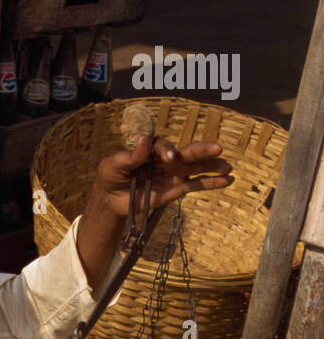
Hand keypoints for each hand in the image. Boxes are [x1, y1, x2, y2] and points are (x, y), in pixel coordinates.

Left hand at [95, 136, 233, 220]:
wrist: (111, 198)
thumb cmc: (111, 176)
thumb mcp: (114, 164)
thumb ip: (130, 156)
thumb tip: (144, 139)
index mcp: (152, 148)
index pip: (163, 146)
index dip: (167, 150)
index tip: (170, 157)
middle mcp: (167, 158)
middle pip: (188, 152)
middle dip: (203, 150)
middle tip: (217, 148)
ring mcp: (173, 173)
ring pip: (197, 168)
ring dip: (213, 166)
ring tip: (228, 167)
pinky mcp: (176, 189)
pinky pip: (197, 185)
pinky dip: (212, 183)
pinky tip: (228, 181)